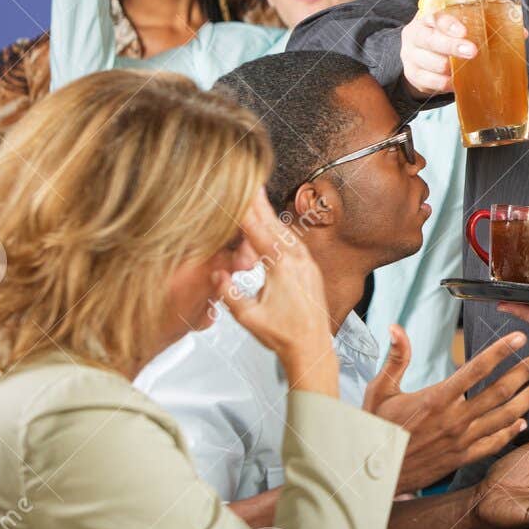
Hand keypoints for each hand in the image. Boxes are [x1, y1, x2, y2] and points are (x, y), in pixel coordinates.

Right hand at [222, 191, 335, 394]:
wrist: (312, 346)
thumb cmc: (283, 335)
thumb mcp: (249, 318)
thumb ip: (230, 294)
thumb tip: (216, 273)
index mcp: (281, 268)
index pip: (257, 233)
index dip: (244, 213)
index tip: (235, 196)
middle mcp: (297, 261)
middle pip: (273, 226)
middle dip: (259, 204)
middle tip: (249, 182)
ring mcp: (307, 263)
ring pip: (285, 233)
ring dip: (270, 215)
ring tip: (259, 197)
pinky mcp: (311, 269)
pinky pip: (294, 243)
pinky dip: (281, 230)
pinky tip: (276, 226)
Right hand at [364, 325, 528, 491]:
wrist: (372, 474)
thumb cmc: (375, 429)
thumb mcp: (380, 391)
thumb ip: (396, 359)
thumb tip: (395, 327)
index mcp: (436, 398)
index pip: (476, 369)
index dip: (500, 351)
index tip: (520, 337)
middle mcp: (454, 419)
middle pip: (499, 392)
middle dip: (527, 372)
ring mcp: (461, 441)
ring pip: (504, 417)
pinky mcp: (462, 458)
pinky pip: (493, 444)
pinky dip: (510, 432)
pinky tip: (524, 421)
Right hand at [398, 10, 477, 99]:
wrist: (421, 51)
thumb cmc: (445, 35)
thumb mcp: (456, 24)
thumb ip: (475, 23)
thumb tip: (509, 29)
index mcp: (426, 18)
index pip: (435, 17)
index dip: (449, 25)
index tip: (464, 32)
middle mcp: (414, 35)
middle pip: (430, 41)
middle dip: (452, 47)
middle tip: (472, 51)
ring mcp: (410, 56)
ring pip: (432, 64)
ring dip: (453, 67)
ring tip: (469, 67)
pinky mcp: (413, 75)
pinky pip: (432, 82)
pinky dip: (448, 83)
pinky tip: (458, 80)